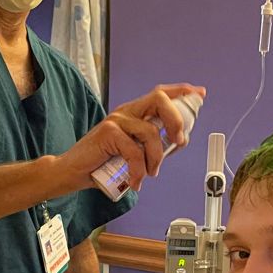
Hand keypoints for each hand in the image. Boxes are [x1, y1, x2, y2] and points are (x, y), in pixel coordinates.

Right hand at [54, 83, 206, 194]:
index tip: (199, 94)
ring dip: (156, 158)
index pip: (160, 93)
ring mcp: (117, 120)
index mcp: (133, 112)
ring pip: (151, 132)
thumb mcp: (133, 150)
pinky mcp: (108, 133)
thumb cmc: (102, 162)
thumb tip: (178, 143)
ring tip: (150, 174)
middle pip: (159, 100)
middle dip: (176, 120)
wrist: (73, 171)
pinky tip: (136, 181)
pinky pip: (135, 151)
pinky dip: (139, 170)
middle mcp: (126, 111)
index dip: (181, 92)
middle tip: (180, 141)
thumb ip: (152, 144)